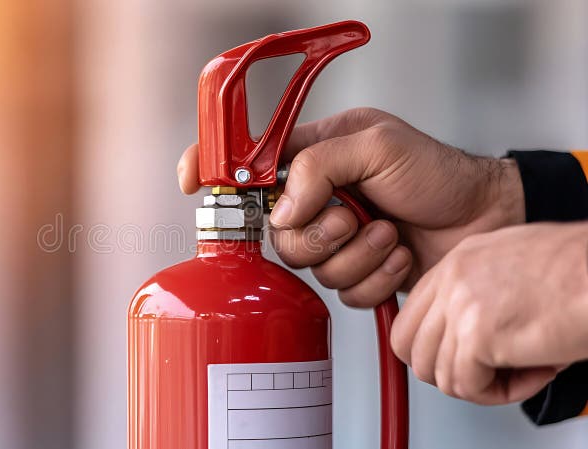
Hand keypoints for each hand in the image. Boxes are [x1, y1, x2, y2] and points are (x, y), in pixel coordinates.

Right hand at [178, 108, 524, 305]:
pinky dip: (375, 276)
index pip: (248, 164)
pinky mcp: (355, 273)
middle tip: (355, 215)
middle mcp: (317, 200)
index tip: (192, 182)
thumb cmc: (439, 173)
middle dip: (319, 233)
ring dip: (356, 254)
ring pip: (308, 268)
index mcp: (313, 157)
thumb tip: (283, 206)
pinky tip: (398, 253)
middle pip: (276, 233)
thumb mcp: (378, 145)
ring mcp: (335, 239)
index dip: (215, 172)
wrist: (484, 220)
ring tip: (389, 232)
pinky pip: (340, 291)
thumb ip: (319, 166)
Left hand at [391, 222, 587, 403]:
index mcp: (459, 260)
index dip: (433, 348)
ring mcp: (460, 306)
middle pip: (409, 347)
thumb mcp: (514, 264)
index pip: (410, 318)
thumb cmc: (582, 271)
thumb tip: (461, 331)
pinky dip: (502, 393)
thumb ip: (478, 290)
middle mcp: (453, 279)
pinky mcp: (478, 335)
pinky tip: (535, 372)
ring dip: (482, 384)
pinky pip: (468, 386)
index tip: (462, 357)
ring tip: (523, 369)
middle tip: (484, 371)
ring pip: (438, 373)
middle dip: (447, 370)